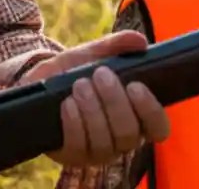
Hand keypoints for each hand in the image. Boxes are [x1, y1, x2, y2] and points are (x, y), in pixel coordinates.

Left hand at [18, 30, 169, 166]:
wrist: (39, 85)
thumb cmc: (75, 71)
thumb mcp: (94, 54)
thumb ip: (117, 46)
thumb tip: (140, 41)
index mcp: (136, 117)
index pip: (159, 127)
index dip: (151, 111)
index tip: (135, 86)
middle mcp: (121, 140)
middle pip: (129, 133)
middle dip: (114, 102)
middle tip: (100, 74)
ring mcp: (98, 152)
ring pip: (104, 142)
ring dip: (92, 110)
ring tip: (80, 84)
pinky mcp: (73, 157)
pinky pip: (78, 146)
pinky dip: (74, 122)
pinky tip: (67, 103)